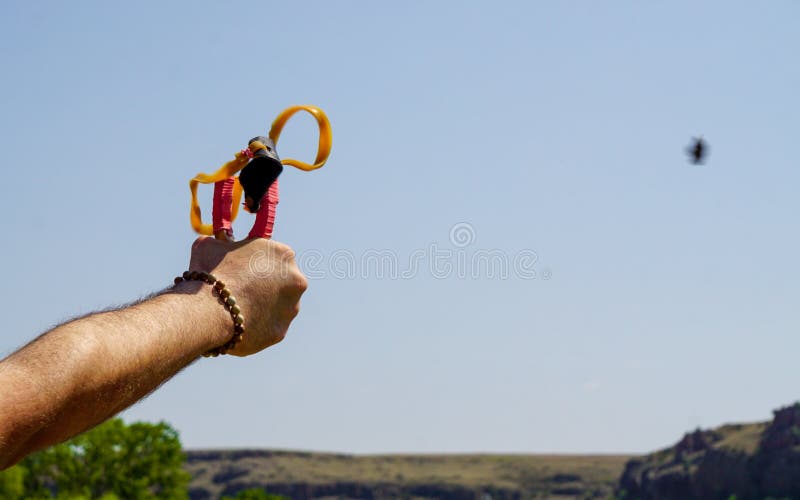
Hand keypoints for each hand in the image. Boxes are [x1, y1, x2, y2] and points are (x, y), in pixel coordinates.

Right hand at [188, 236, 307, 355]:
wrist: (209, 311)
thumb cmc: (212, 273)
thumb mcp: (211, 246)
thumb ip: (221, 243)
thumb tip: (216, 242)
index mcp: (284, 254)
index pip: (275, 257)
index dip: (258, 263)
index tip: (245, 270)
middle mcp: (296, 280)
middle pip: (282, 282)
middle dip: (266, 286)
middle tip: (242, 291)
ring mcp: (291, 307)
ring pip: (278, 306)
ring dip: (263, 307)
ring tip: (237, 310)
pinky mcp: (281, 331)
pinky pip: (268, 327)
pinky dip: (256, 327)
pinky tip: (238, 324)